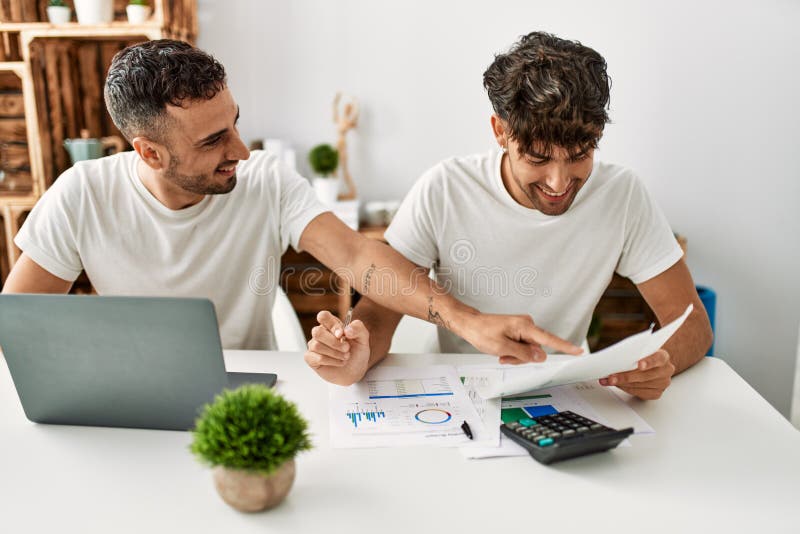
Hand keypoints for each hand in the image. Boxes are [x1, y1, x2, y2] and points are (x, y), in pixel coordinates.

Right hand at [304, 310, 370, 385]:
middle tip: (346, 349)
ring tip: (345, 357)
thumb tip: (346, 330)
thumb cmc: (357, 353)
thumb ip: (358, 328)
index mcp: (331, 325)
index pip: (323, 316)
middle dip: (334, 342)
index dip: (332, 325)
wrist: (355, 370)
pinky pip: (316, 358)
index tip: (342, 334)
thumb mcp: (363, 339)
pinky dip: (331, 361)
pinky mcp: (311, 358)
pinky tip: (338, 362)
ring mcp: (314, 346)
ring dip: (335, 353)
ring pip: (317, 346)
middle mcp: (321, 334)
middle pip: (317, 332)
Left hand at [457, 312, 582, 364]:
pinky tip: (503, 350)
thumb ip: (524, 354)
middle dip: (522, 357)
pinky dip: (513, 352)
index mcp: (525, 326)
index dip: (564, 346)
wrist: (471, 324)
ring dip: (516, 356)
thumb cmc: (482, 332)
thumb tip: (541, 356)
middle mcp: (527, 325)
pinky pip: (522, 347)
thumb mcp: (502, 348)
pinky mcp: (519, 331)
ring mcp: (523, 328)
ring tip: (501, 352)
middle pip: (536, 350)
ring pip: (528, 351)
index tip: (578, 351)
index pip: (549, 339)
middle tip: (505, 356)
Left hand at [600, 349, 674, 399]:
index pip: (657, 359)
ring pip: (639, 385)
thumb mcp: (642, 350)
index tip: (639, 365)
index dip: (648, 362)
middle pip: (644, 375)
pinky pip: (639, 393)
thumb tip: (615, 359)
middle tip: (611, 377)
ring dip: (622, 384)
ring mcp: (662, 383)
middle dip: (625, 377)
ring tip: (609, 381)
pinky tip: (618, 385)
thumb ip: (634, 353)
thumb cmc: (645, 356)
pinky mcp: (657, 393)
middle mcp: (666, 370)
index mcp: (663, 357)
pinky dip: (626, 389)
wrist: (655, 365)